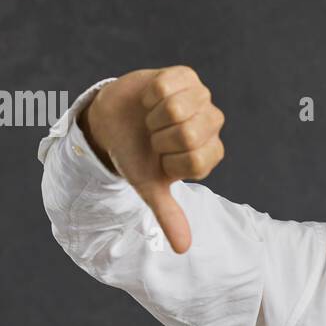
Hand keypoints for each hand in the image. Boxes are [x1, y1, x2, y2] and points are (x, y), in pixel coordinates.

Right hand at [80, 65, 224, 253]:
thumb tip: (182, 249)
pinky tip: (150, 99)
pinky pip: (167, 86)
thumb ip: (168, 214)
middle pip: (189, 133)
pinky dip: (150, 94)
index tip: (160, 158)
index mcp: (207, 154)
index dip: (169, 159)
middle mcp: (211, 125)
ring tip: (152, 118)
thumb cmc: (136, 154)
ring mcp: (202, 98)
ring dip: (153, 115)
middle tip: (153, 136)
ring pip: (178, 108)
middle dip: (159, 137)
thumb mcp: (149, 186)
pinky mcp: (187, 76)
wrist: (114, 121)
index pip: (197, 160)